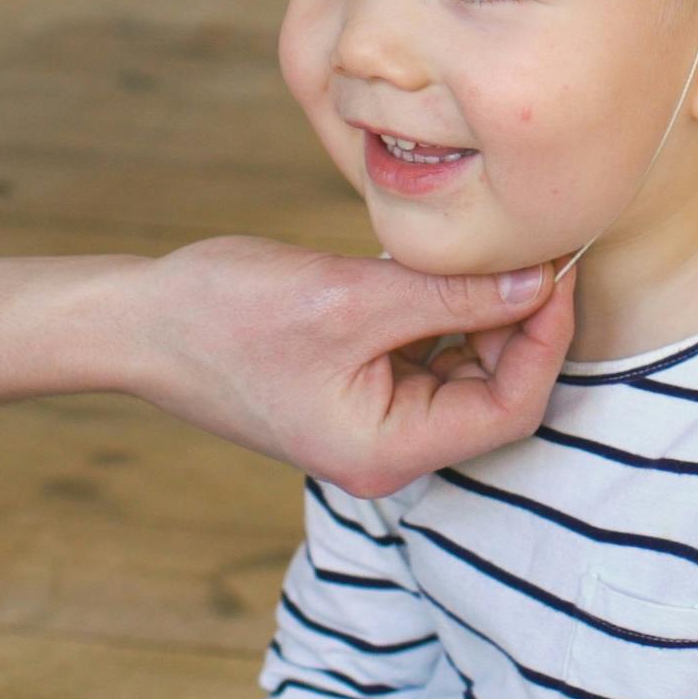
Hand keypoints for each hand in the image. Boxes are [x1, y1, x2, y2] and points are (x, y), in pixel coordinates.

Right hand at [114, 237, 574, 495]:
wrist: (140, 320)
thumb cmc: (228, 314)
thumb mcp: (350, 296)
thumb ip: (449, 294)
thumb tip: (538, 280)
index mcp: (387, 450)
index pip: (509, 408)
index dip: (545, 339)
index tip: (557, 269)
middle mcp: (386, 449)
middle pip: (493, 392)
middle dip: (517, 322)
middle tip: (535, 248)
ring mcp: (369, 421)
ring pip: (461, 369)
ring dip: (480, 311)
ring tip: (485, 248)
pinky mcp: (354, 388)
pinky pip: (422, 355)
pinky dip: (439, 311)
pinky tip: (435, 265)